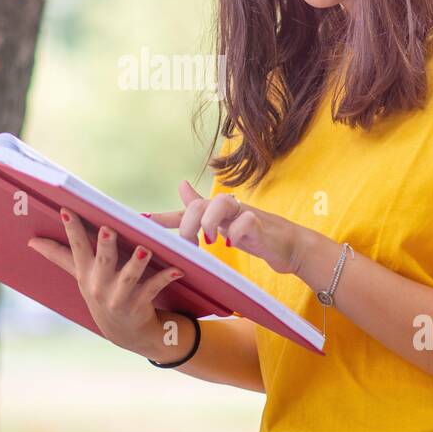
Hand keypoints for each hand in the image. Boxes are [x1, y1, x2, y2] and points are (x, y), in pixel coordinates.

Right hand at [26, 207, 183, 355]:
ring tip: (144, 248)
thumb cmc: (102, 294)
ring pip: (129, 277)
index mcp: (86, 273)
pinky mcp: (139, 305)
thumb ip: (58, 255)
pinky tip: (177, 268)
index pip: (77, 248)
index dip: (72, 230)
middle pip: (103, 261)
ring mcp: (119, 298)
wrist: (126, 334)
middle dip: (105, 245)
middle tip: (108, 228)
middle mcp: (100, 285)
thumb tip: (31, 240)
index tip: (67, 211)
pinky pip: (153, 288)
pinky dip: (165, 277)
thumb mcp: (80, 276)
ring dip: (137, 263)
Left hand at [145, 180, 312, 275]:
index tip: (142, 223)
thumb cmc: (254, 233)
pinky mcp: (262, 225)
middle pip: (200, 204)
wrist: (290, 244)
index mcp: (216, 211)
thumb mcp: (223, 223)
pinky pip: (247, 221)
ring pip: (221, 203)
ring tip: (209, 242)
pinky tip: (232, 244)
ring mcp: (245, 214)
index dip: (164, 217)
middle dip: (188, 225)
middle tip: (190, 245)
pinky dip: (236, 232)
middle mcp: (228, 208)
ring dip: (209, 222)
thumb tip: (181, 185)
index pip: (186, 210)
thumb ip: (201, 208)